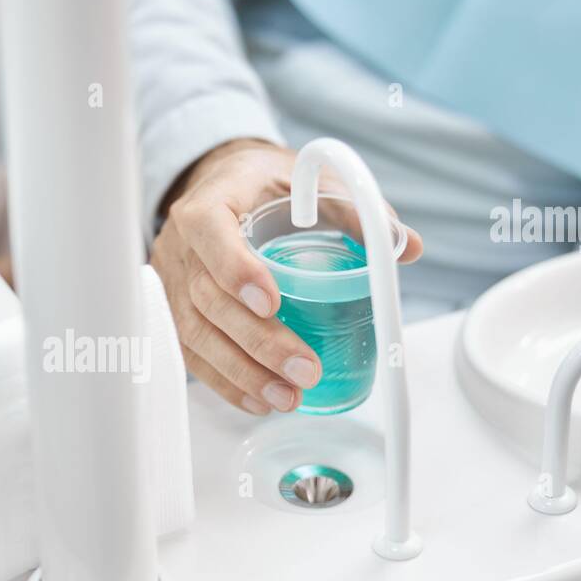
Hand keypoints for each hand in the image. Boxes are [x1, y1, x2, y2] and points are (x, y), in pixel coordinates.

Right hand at [151, 139, 422, 413]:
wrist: (223, 186)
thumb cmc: (265, 186)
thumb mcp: (311, 181)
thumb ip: (356, 211)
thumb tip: (408, 247)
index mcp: (210, 202)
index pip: (210, 234)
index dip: (235, 270)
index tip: (272, 303)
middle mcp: (181, 245)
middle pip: (208, 298)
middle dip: (258, 341)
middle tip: (304, 369)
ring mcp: (172, 282)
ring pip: (196, 334)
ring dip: (242, 373)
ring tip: (287, 396)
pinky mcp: (174, 313)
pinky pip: (192, 353)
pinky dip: (225, 381)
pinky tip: (258, 399)